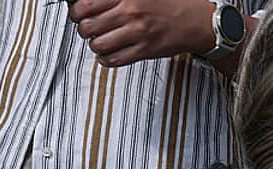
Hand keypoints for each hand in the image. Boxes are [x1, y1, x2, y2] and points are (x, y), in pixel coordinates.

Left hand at [68, 0, 212, 67]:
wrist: (196, 21)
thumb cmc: (171, 4)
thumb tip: (91, 2)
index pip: (86, 4)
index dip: (76, 11)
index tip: (78, 14)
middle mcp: (130, 13)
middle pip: (88, 26)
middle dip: (83, 29)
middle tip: (87, 29)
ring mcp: (138, 34)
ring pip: (99, 45)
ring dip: (95, 45)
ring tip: (99, 42)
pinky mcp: (145, 51)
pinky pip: (116, 60)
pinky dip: (106, 59)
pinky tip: (108, 54)